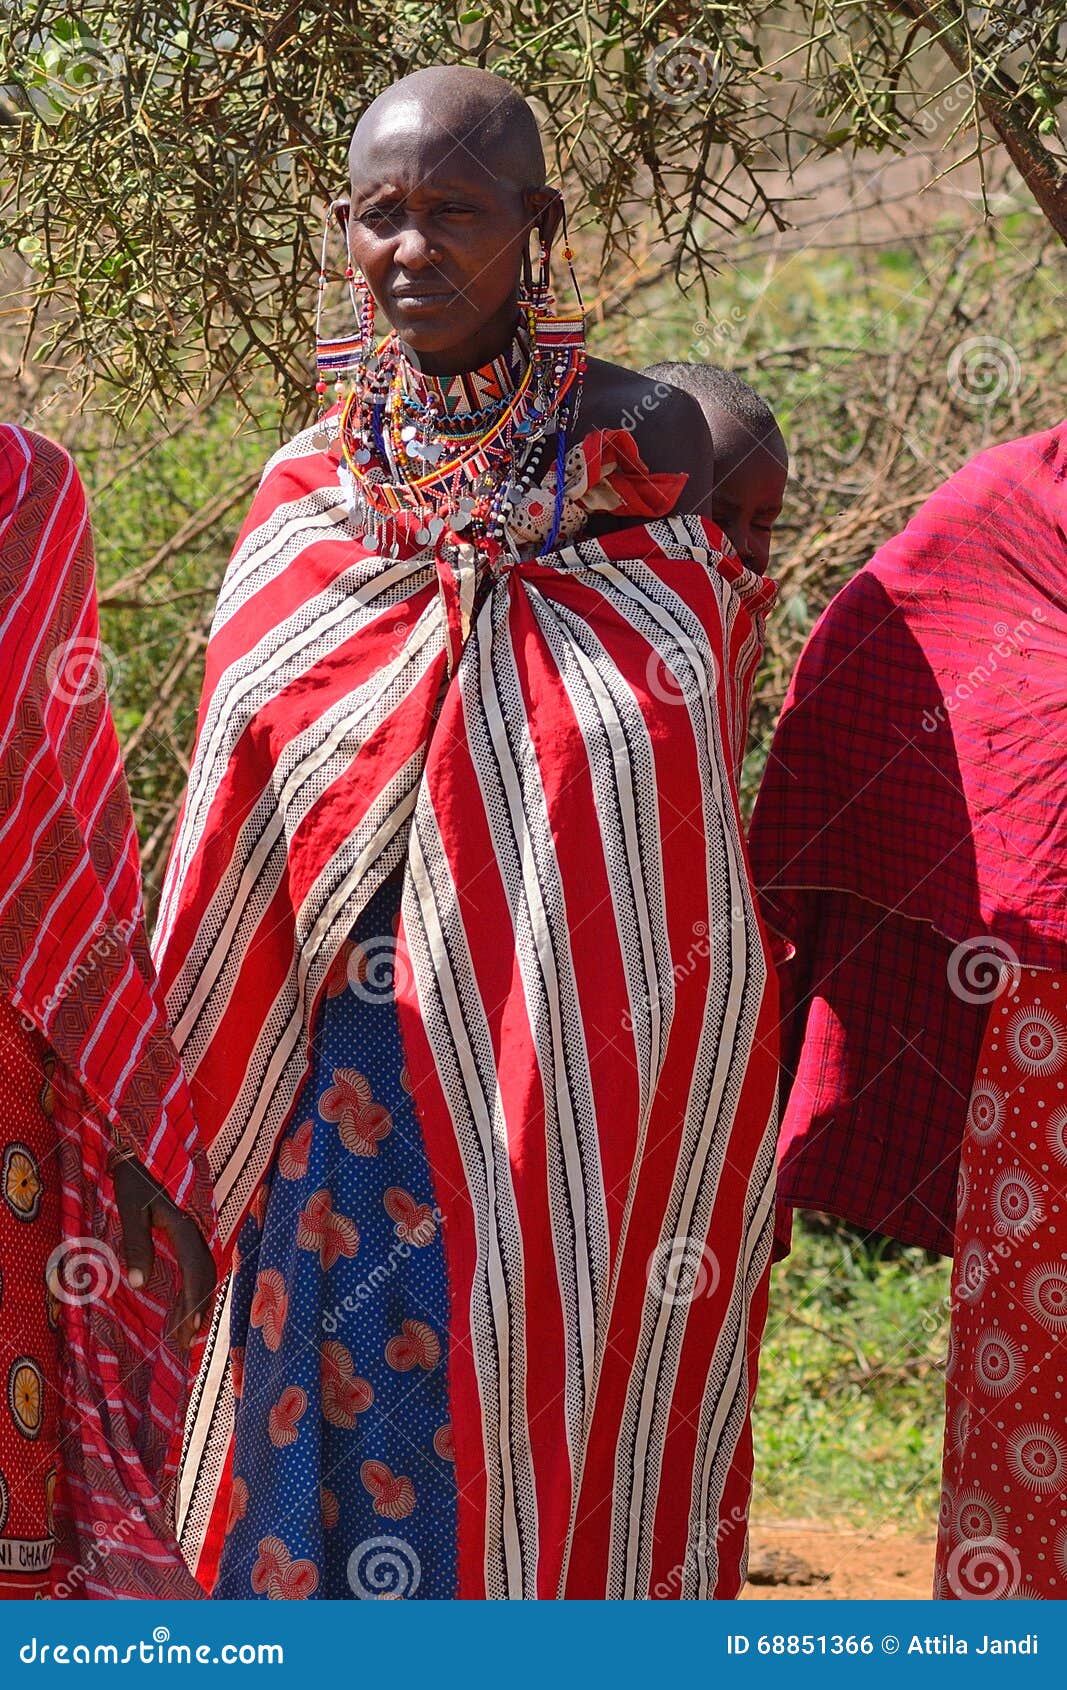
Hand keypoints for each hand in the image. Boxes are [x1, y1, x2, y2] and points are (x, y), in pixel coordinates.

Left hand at [112, 1156, 216, 1349]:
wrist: (141, 1152)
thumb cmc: (133, 1180)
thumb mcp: (130, 1209)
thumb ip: (137, 1244)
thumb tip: (140, 1285)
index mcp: (184, 1225)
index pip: (196, 1270)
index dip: (194, 1301)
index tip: (189, 1330)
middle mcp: (197, 1229)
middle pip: (206, 1274)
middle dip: (199, 1308)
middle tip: (186, 1341)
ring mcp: (196, 1229)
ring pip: (205, 1270)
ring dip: (198, 1300)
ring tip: (188, 1330)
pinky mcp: (190, 1230)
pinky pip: (199, 1263)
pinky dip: (196, 1286)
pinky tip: (188, 1303)